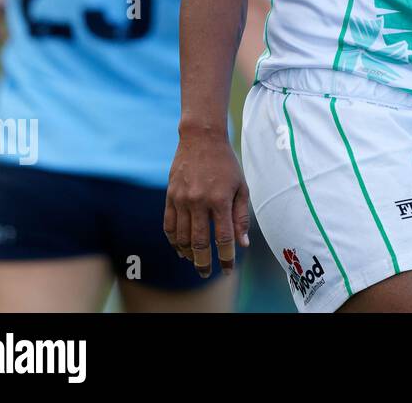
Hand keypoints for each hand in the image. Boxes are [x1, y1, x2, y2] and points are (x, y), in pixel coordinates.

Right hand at [164, 126, 250, 276]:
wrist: (201, 139)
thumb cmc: (226, 164)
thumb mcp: (241, 187)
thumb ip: (241, 216)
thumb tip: (243, 244)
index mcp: (220, 199)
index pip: (223, 237)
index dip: (226, 257)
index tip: (227, 269)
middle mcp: (199, 201)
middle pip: (199, 242)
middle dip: (203, 262)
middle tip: (206, 273)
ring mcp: (182, 199)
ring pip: (182, 237)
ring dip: (188, 253)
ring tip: (195, 261)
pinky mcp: (170, 196)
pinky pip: (168, 225)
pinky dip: (173, 240)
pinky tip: (180, 248)